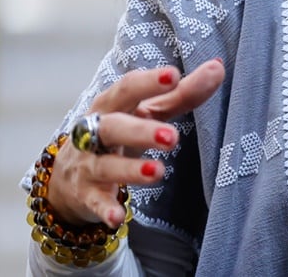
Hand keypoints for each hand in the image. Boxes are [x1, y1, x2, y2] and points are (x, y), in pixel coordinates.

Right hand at [46, 59, 225, 227]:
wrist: (69, 176)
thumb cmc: (119, 134)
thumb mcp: (148, 112)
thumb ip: (182, 94)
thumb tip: (218, 68)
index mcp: (112, 105)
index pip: (128, 88)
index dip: (149, 82)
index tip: (174, 75)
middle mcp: (95, 131)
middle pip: (113, 127)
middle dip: (141, 131)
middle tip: (172, 137)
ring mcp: (88, 164)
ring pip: (105, 165)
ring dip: (130, 170)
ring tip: (158, 172)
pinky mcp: (86, 194)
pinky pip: (95, 202)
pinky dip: (106, 210)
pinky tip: (118, 219)